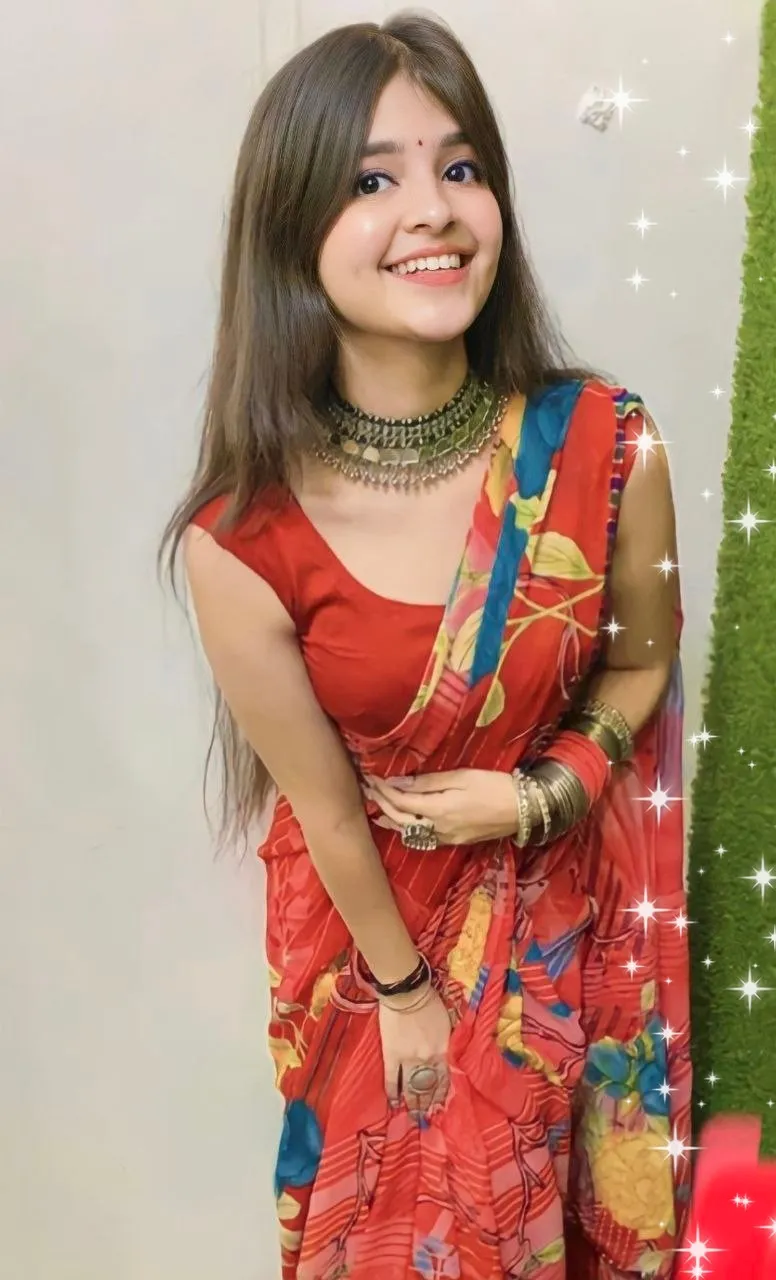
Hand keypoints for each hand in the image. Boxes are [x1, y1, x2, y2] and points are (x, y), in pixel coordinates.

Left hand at [364, 769, 517, 846]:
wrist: (523, 810)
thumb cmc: (494, 786)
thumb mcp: (461, 777)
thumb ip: (428, 782)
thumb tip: (398, 782)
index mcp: (439, 810)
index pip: (400, 802)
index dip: (383, 790)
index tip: (371, 776)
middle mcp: (438, 829)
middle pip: (400, 819)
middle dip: (381, 803)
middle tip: (368, 788)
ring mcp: (445, 838)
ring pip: (408, 833)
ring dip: (390, 819)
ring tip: (376, 806)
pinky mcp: (453, 842)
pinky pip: (421, 838)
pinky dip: (406, 829)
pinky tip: (401, 822)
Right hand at [379, 985, 451, 1116]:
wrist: (407, 991)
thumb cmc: (429, 1001)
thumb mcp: (446, 1022)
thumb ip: (447, 1043)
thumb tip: (447, 1057)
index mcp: (443, 1051)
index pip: (445, 1079)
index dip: (442, 1094)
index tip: (442, 1107)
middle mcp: (428, 1060)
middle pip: (429, 1087)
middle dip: (428, 1103)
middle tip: (427, 1117)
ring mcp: (408, 1059)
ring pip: (412, 1087)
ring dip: (413, 1103)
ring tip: (413, 1116)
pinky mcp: (391, 1055)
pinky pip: (392, 1079)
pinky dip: (393, 1092)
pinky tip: (394, 1103)